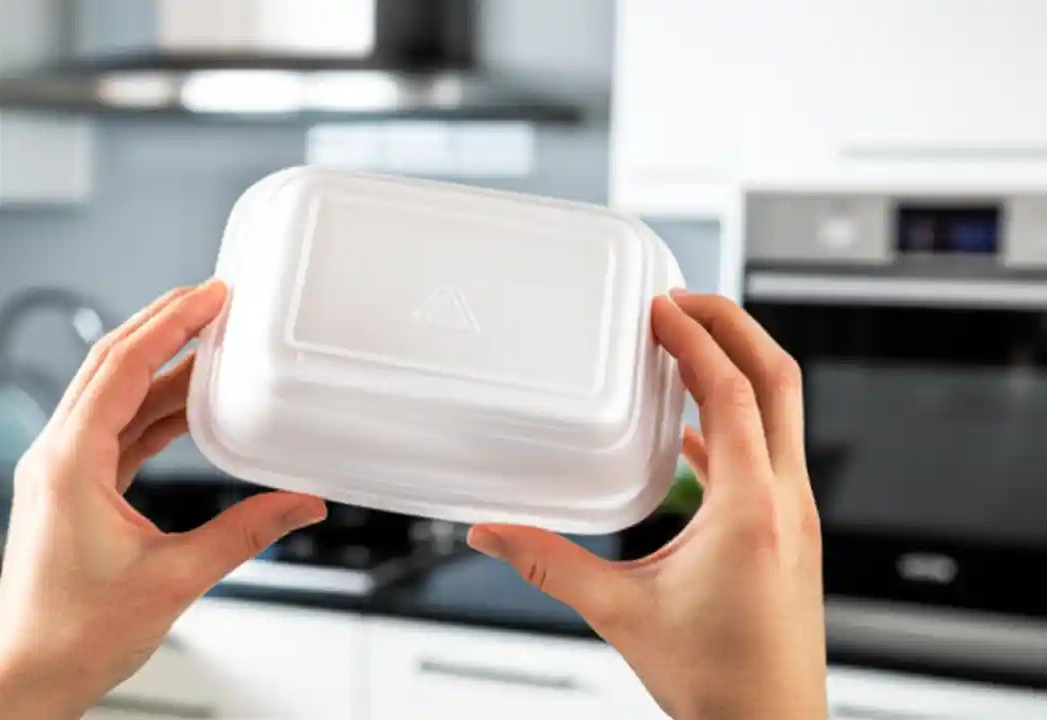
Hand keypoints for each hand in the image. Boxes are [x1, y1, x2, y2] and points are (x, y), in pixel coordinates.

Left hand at [0, 281, 326, 719]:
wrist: (29, 679)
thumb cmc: (77, 635)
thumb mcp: (176, 578)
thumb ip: (245, 532)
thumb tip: (301, 503)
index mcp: (69, 461)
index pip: (122, 367)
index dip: (170, 323)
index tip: (210, 295)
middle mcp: (57, 455)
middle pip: (111, 365)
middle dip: (164, 325)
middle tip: (213, 298)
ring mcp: (61, 471)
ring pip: (113, 396)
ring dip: (162, 366)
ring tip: (212, 343)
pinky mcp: (72, 490)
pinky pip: (116, 431)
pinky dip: (154, 410)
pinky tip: (191, 405)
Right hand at [467, 292, 824, 718]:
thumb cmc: (720, 685)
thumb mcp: (622, 613)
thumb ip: (550, 563)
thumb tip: (491, 532)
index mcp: (752, 508)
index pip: (733, 392)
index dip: (697, 338)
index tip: (661, 307)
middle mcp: (787, 501)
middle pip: (778, 379)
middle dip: (733, 326)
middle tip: (681, 298)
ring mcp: (796, 514)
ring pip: (781, 411)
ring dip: (738, 366)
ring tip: (687, 343)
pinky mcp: (789, 531)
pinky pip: (768, 450)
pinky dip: (735, 418)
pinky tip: (694, 428)